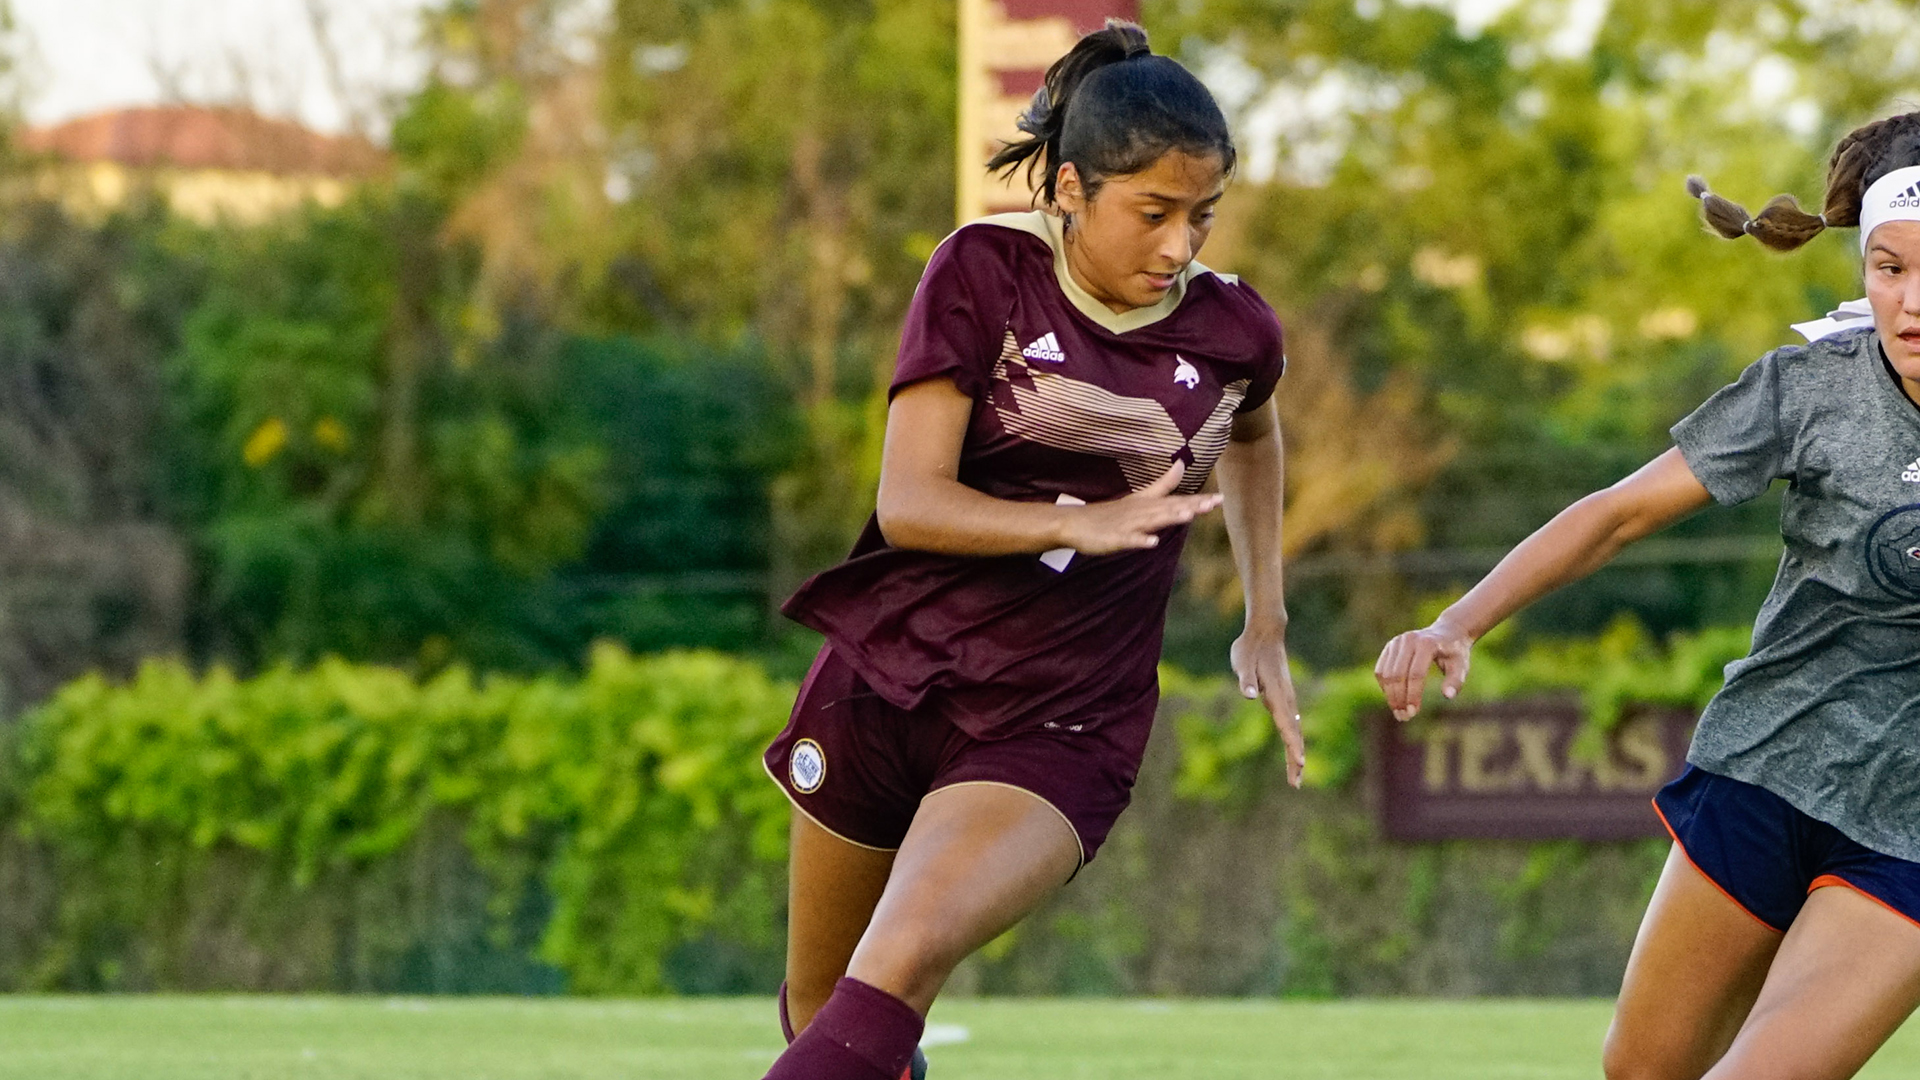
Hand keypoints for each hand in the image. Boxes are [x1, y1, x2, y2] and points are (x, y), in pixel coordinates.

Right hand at [1056, 462, 1221, 555]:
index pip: (1176, 502)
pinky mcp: (1114, 539)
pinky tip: (1153, 542)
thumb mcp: (1139, 498)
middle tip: (1213, 504)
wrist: (1075, 522)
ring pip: (1151, 521)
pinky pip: (1129, 540)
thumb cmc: (1110, 513)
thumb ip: (1163, 484)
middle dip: (1190, 507)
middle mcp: (1140, 512)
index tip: (1220, 499)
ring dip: (1169, 518)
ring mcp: (1127, 525)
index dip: (1198, 501)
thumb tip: (1182, 464)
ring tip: (1188, 515)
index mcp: (1147, 505)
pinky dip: (1140, 540)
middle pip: (1169, 509)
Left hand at [1231, 627, 1304, 788]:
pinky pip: (1291, 723)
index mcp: (1276, 694)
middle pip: (1294, 733)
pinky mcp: (1284, 696)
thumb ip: (1246, 679)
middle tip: (1296, 782)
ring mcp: (1287, 698)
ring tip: (1296, 774)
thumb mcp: (1242, 662)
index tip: (1299, 763)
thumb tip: (1249, 694)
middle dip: (1295, 758)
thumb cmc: (1250, 648)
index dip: (1292, 745)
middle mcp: (1286, 699)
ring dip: (1295, 752)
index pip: (1286, 725)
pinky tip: (1294, 750)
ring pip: (1295, 729)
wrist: (1266, 632)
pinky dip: (1294, 739)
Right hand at [1373, 620, 1473, 721]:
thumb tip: (1448, 696)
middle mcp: (1408, 640)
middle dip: (1399, 698)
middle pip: (1397, 675)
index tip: (1413, 713)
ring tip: (1398, 713)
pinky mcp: (1390, 647)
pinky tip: (1394, 700)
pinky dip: (1385, 687)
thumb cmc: (1455, 654)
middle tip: (1404, 717)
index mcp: (1426, 644)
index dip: (1413, 695)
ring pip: (1386, 673)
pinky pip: (1381, 670)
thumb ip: (1456, 681)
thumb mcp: (1461, 666)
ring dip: (1390, 696)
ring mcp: (1396, 642)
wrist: (1447, 632)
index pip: (1415, 674)